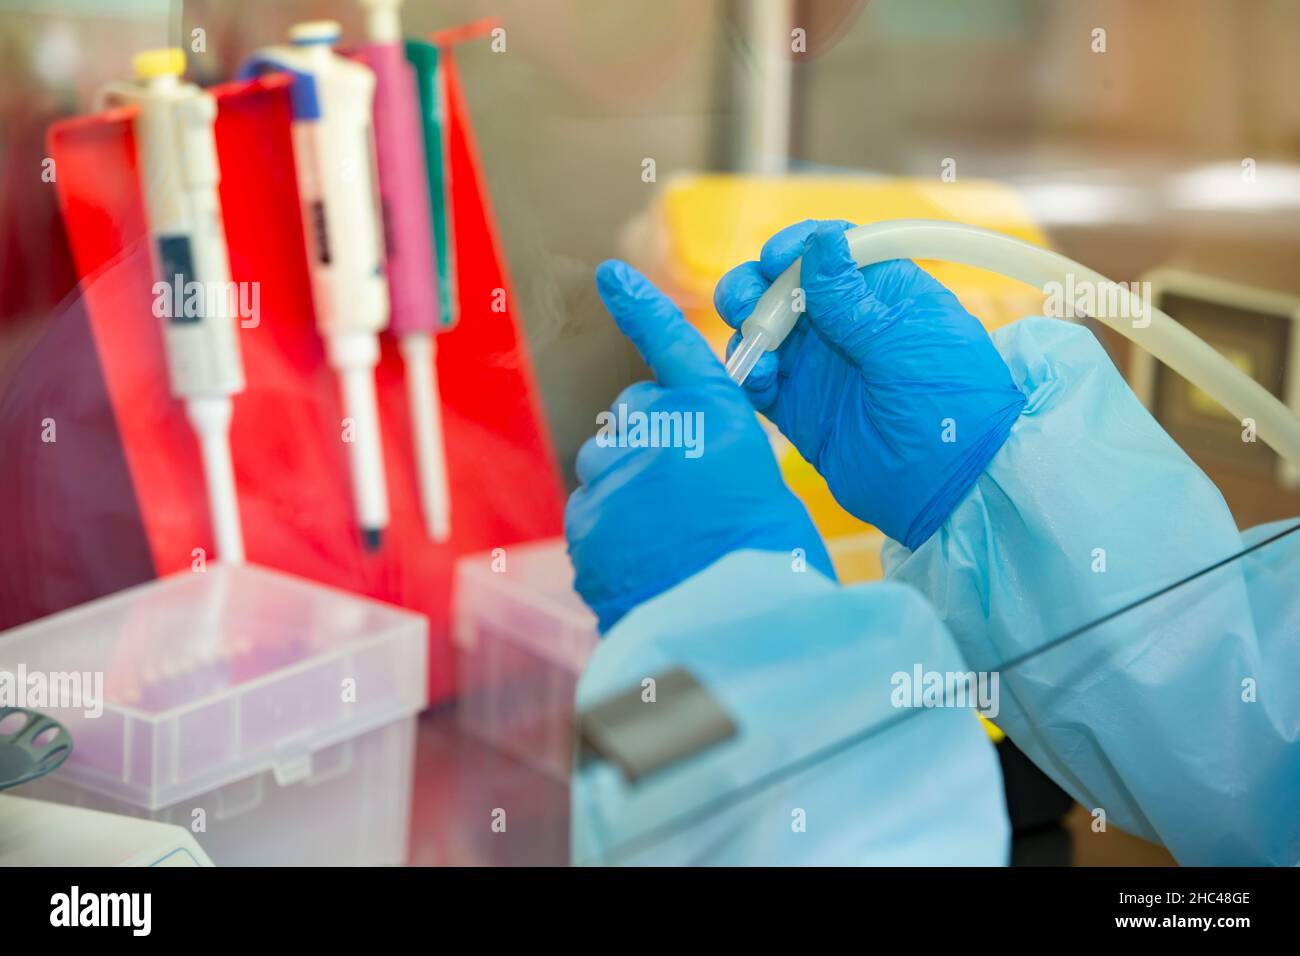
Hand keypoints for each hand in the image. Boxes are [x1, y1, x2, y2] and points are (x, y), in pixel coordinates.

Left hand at [566, 260, 833, 631]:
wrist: (737, 638)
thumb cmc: (774, 570)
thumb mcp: (764, 492)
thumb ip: (717, 458)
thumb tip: (688, 465)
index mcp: (717, 421)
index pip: (674, 350)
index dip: (642, 307)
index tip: (610, 274)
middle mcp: (660, 436)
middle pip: (634, 417)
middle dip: (648, 441)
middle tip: (682, 497)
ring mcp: (616, 480)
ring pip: (604, 463)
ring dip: (624, 486)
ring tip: (664, 538)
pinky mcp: (585, 524)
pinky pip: (590, 512)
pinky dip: (609, 531)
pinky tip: (643, 563)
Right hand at [715, 220, 1025, 548]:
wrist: (955, 484)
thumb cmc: (951, 402)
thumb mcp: (904, 341)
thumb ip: (852, 298)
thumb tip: (820, 240)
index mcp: (881, 291)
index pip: (830, 250)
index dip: (797, 246)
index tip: (776, 257)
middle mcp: (844, 323)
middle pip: (782, 285)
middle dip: (755, 286)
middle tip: (748, 304)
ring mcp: (817, 365)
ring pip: (762, 329)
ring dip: (748, 328)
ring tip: (758, 349)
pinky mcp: (798, 408)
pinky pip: (758, 379)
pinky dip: (748, 372)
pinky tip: (758, 379)